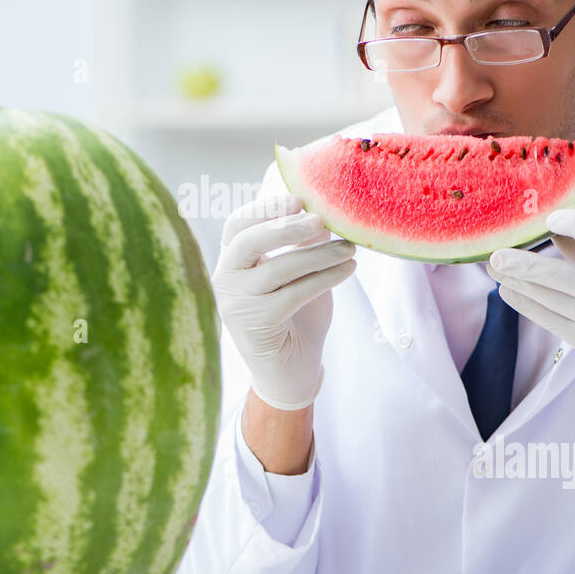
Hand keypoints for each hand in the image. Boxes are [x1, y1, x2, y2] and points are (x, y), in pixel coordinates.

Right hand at [212, 192, 357, 410]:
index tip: (298, 200)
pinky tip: (347, 271)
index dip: (264, 208)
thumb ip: (302, 244)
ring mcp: (236, 305)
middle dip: (287, 227)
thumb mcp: (297, 275)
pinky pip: (294, 294)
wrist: (291, 373)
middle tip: (321, 220)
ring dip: (318, 255)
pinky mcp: (255, 326)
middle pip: (248, 241)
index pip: (237, 225)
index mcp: (231, 263)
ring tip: (349, 249)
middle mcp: (225, 281)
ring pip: (278, 269)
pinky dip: (325, 278)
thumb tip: (322, 208)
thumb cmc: (295, 319)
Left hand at [484, 208, 574, 422]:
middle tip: (497, 254)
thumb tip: (559, 231)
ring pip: (555, 300)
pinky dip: (528, 306)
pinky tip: (509, 292)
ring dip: (519, 283)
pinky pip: (554, 322)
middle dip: (527, 265)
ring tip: (495, 268)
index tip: (551, 220)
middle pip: (569, 276)